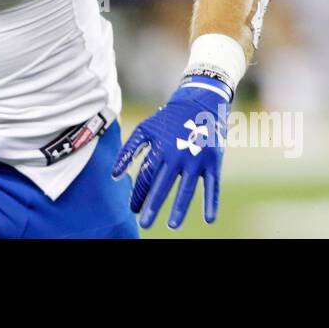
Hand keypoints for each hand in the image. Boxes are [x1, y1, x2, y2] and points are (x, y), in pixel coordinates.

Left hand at [113, 75, 229, 229]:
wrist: (199, 102)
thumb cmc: (168, 119)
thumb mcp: (145, 130)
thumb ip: (129, 151)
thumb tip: (115, 176)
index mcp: (159, 148)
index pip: (146, 177)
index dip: (138, 194)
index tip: (133, 209)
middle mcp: (177, 155)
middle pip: (163, 186)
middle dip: (152, 206)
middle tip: (144, 224)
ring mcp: (197, 159)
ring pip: (186, 189)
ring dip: (179, 209)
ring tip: (172, 226)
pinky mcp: (214, 161)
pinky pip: (213, 186)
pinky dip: (211, 202)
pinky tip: (209, 219)